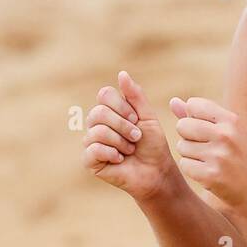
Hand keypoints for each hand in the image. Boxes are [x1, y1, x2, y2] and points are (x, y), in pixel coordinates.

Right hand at [82, 71, 174, 200]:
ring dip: (121, 142)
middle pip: (99, 112)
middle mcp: (97, 124)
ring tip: (130, 150)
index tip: (136, 119)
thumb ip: (135, 96)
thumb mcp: (147, 117)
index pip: (104, 94)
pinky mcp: (89, 160)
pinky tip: (120, 160)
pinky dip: (112, 153)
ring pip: (97, 131)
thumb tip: (122, 73)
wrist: (157, 172)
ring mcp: (91, 142)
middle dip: (124, 126)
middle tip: (137, 138)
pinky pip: (93, 148)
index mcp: (110, 111)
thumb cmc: (153, 145)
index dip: (122, 106)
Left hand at [171, 95, 246, 211]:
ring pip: (182, 146)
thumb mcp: (229, 131)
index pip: (193, 104)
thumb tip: (173, 101)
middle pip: (183, 125)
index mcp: (231, 120)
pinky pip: (185, 165)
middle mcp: (225, 135)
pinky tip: (208, 173)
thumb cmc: (242, 157)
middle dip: (189, 137)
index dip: (194, 117)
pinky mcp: (211, 175)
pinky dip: (192, 170)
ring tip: (210, 161)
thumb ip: (200, 115)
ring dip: (190, 155)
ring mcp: (218, 156)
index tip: (206, 130)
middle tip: (206, 148)